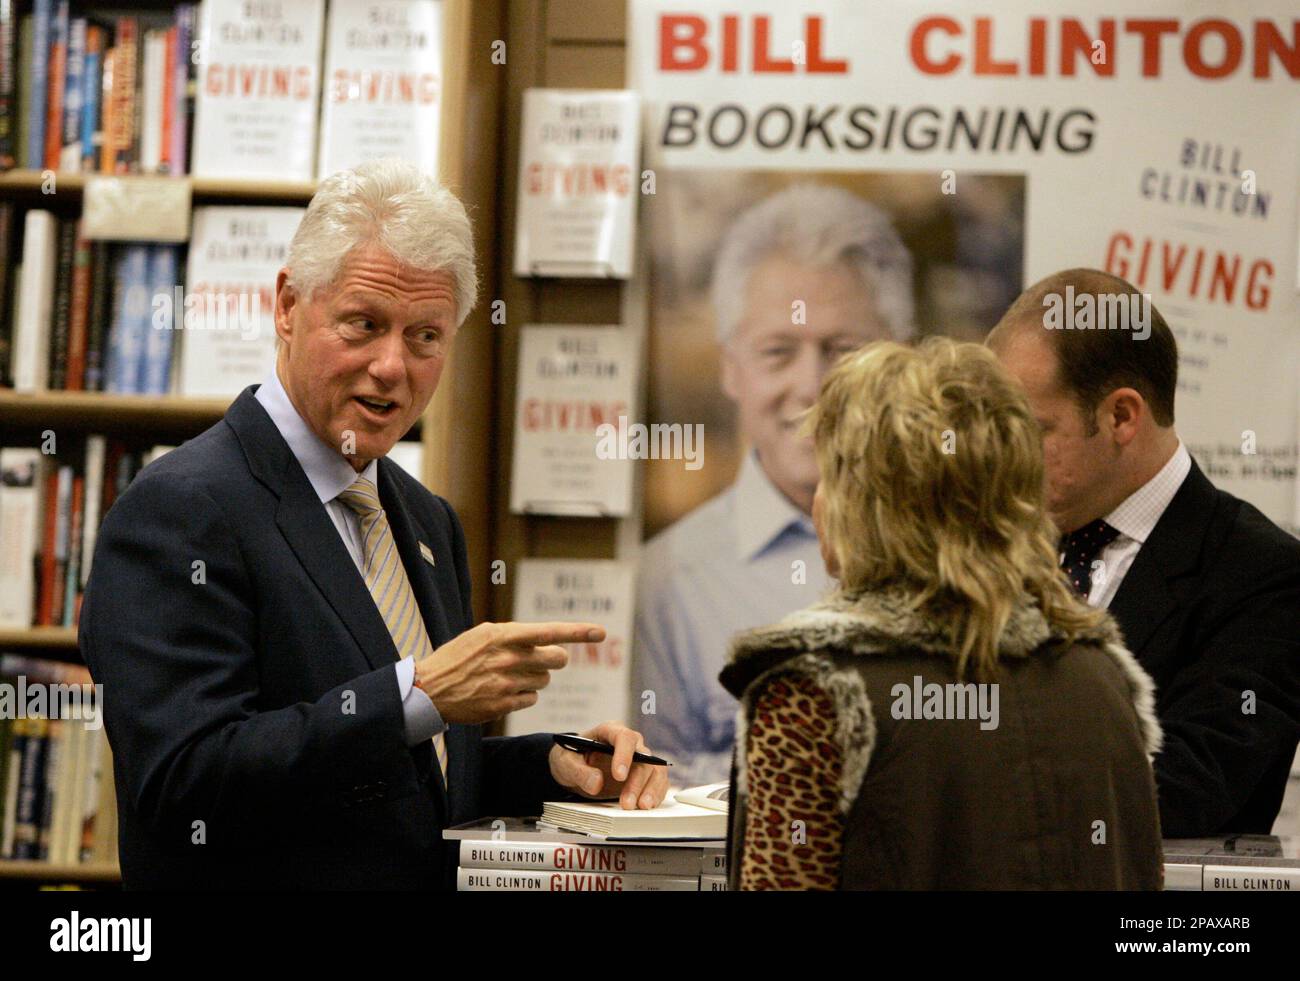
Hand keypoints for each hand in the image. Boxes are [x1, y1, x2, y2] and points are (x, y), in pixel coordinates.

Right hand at [414, 621, 604, 723]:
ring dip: (534, 679)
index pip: (550, 631)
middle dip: (553, 660)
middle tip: (539, 660)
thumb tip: (546, 641)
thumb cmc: (457, 658)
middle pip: (556, 659)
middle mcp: (508, 657)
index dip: (578, 632)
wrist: (429, 688)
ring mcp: (506, 683)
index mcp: (504, 635)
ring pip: (544, 681)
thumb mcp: (482, 635)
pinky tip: (502, 693)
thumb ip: (513, 636)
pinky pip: (531, 700)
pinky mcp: (503, 705)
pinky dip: (523, 697)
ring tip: (508, 677)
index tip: (601, 632)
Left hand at [548, 721, 670, 809]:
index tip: (619, 776)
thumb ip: (579, 772)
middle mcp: (630, 743)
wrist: (575, 766)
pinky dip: (656, 795)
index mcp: (610, 731)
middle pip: (643, 758)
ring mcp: (639, 759)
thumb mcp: (566, 763)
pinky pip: (658, 782)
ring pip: (655, 770)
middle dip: (636, 782)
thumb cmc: (572, 758)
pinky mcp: (644, 776)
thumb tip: (597, 783)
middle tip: (626, 804)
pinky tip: (647, 807)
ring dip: (651, 789)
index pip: (624, 738)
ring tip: (641, 807)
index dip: (624, 756)